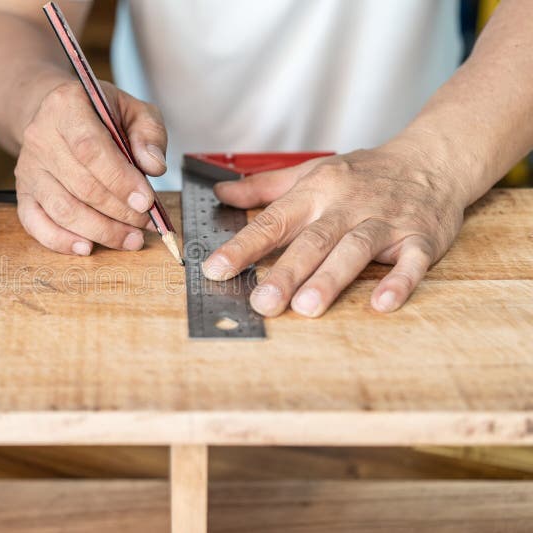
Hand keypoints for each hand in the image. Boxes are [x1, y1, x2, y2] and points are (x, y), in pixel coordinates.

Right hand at [14, 79, 166, 255]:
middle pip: (81, 184)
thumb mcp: (133, 110)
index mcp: (66, 106)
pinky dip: (61, 241)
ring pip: (62, 209)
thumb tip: (154, 166)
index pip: (91, 148)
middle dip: (119, 211)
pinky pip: (36, 223)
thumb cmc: (101, 115)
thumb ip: (149, 134)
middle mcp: (40, 136)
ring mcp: (29, 168)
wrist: (57, 117)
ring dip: (100, 231)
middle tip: (146, 223)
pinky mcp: (23, 193)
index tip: (146, 201)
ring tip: (130, 239)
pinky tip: (87, 247)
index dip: (120, 180)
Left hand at [202, 147, 468, 316]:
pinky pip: (412, 261)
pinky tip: (382, 304)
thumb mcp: (311, 172)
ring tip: (307, 307)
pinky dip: (399, 282)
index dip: (243, 246)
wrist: (433, 158)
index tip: (215, 269)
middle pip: (313, 240)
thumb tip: (221, 194)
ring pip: (356, 250)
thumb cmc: (364, 173)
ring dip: (332, 278)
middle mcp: (347, 206)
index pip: (273, 221)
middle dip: (286, 273)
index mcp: (316, 191)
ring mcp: (386, 222)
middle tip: (262, 302)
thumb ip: (264, 187)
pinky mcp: (422, 237)